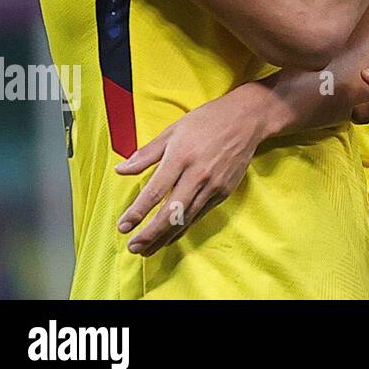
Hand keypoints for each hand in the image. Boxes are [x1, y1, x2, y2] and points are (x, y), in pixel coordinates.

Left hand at [114, 94, 264, 256]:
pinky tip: (171, 236)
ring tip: (146, 249)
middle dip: (150, 234)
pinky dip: (184, 228)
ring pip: (186, 219)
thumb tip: (121, 170)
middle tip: (133, 246)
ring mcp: (213, 184)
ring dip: (164, 237)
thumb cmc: (207, 121)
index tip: (123, 226)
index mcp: (181, 156)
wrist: (247, 119)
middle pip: (171, 213)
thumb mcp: (173, 130)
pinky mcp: (224, 191)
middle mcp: (198, 174)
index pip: (155, 191)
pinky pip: (200, 214)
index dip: (137, 212)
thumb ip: (147, 153)